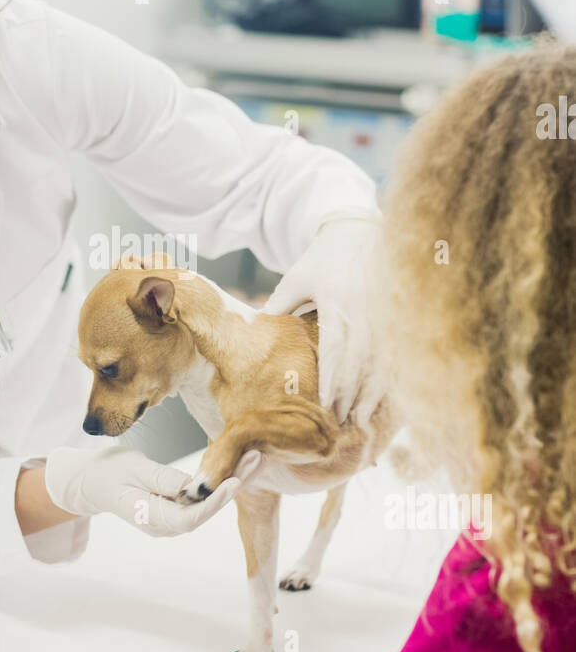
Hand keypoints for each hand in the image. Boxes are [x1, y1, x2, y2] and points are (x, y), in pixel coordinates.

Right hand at [45, 446, 261, 536]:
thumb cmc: (108, 473)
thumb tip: (188, 485)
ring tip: (255, 457)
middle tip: (256, 460)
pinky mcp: (177, 506)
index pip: (189, 518)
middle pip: (205, 511)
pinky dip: (220, 479)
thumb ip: (160, 478)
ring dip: (232, 480)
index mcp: (151, 519)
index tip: (233, 482)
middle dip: (233, 486)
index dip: (213, 502)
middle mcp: (166, 525)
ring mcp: (172, 518)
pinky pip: (202, 496)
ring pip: (207, 503)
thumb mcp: (132, 469)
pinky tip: (239, 462)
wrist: (93, 482)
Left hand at [261, 216, 383, 424]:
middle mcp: (365, 310)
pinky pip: (394, 354)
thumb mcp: (297, 278)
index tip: (327, 406)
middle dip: (351, 396)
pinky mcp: (395, 316)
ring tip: (359, 418)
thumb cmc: (324, 256)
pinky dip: (388, 378)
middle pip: (360, 363)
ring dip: (371, 393)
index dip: (334, 381)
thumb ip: (279, 306)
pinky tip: (381, 399)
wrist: (359, 228)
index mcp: (337, 300)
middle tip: (339, 422)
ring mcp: (384, 314)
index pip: (337, 349)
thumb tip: (256, 335)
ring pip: (380, 362)